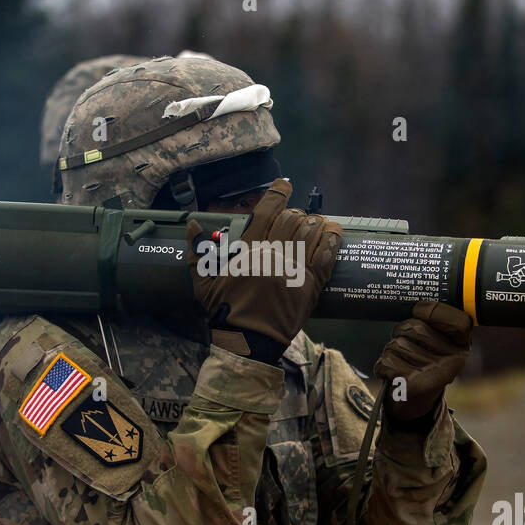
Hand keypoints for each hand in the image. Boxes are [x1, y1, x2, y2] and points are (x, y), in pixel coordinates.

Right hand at [187, 178, 341, 363]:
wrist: (248, 340)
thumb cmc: (224, 309)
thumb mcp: (203, 280)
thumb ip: (198, 250)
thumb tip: (192, 225)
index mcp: (249, 249)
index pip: (266, 210)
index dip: (278, 193)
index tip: (285, 184)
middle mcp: (273, 254)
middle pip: (291, 219)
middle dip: (295, 213)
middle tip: (296, 218)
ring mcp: (294, 268)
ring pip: (311, 232)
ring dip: (315, 222)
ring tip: (317, 221)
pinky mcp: (311, 284)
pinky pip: (327, 254)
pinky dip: (332, 239)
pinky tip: (332, 232)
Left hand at [373, 300, 472, 420]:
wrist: (414, 406)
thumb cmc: (422, 366)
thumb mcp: (436, 345)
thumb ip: (432, 324)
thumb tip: (418, 306)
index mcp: (461, 347)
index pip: (459, 321)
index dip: (435, 311)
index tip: (419, 310)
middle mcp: (454, 362)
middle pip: (415, 327)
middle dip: (401, 331)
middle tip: (404, 345)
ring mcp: (434, 375)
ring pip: (397, 344)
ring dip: (390, 350)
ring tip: (400, 363)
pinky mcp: (414, 386)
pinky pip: (386, 361)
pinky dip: (382, 367)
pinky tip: (392, 375)